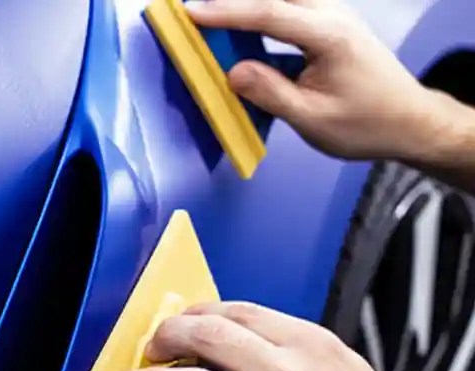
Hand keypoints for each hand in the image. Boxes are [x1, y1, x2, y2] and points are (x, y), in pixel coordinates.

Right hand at [185, 0, 455, 162]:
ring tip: (216, 17)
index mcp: (329, 37)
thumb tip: (234, 72)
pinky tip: (246, 27)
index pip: (268, 14)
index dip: (226, 13)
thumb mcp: (312, 118)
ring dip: (251, 6)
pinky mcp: (332, 28)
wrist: (410, 123)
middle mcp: (334, 18)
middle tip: (198, 10)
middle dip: (235, 1)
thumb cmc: (368, 124)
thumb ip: (270, 94)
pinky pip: (292, 10)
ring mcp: (335, 19)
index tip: (192, 13)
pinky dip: (265, 14)